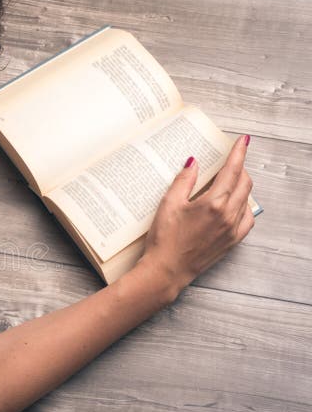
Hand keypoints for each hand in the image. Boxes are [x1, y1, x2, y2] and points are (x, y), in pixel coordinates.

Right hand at [138, 135, 254, 297]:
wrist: (166, 270)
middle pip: (244, 183)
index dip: (238, 153)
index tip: (243, 141)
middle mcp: (228, 216)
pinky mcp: (232, 241)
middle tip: (230, 161)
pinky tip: (233, 206)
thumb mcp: (169, 204)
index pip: (232, 171)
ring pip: (247, 200)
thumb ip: (184, 181)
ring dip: (241, 186)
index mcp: (213, 203)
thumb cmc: (164, 239)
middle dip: (239, 168)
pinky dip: (244, 207)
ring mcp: (232, 230)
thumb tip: (193, 163)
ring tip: (229, 182)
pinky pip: (247, 219)